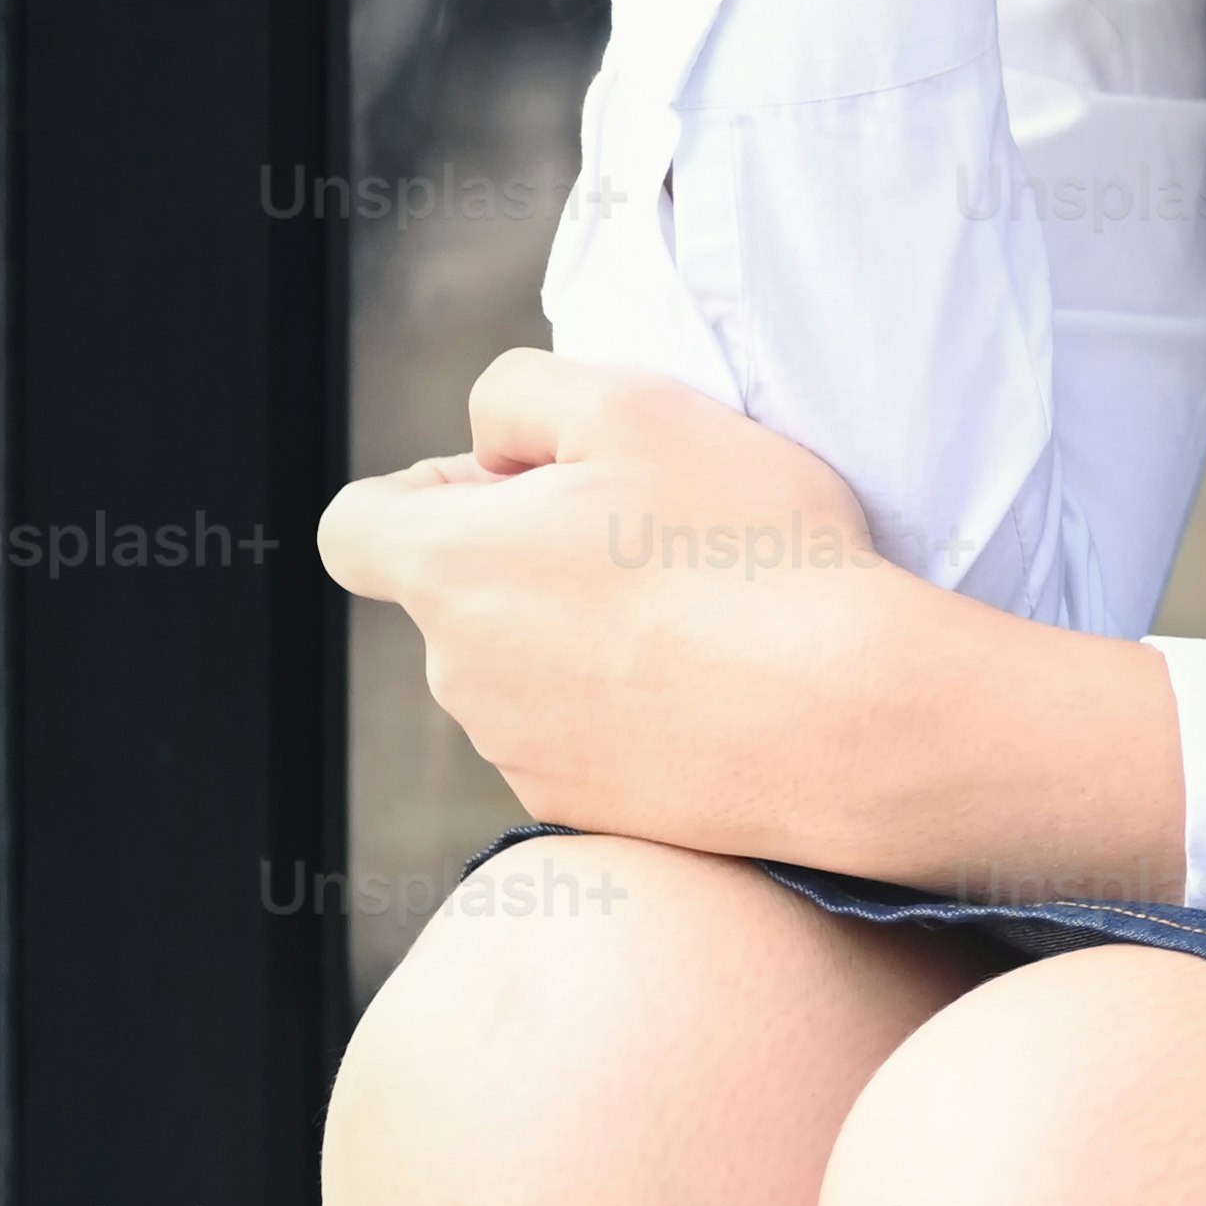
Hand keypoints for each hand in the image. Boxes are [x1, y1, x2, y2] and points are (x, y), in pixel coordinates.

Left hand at [315, 350, 1180, 904]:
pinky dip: (628, 708)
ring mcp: (520, 755)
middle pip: (458, 596)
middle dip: (529, 557)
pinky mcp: (586, 813)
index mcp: (452, 569)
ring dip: (583, 634)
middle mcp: (460, 676)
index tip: (530, 484)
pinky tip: (717, 685)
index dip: (430, 488)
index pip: (356, 526)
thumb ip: (520, 393)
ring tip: (705, 611)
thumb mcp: (637, 403)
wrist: (850, 719)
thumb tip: (485, 446)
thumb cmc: (748, 550)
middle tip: (658, 534)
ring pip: (522, 670)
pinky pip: (581, 739)